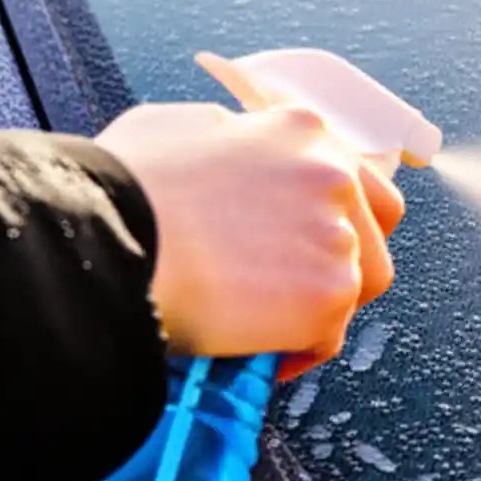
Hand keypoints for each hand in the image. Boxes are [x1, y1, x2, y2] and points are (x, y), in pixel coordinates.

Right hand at [95, 103, 404, 379]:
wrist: (106, 243)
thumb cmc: (123, 188)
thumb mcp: (181, 128)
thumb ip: (232, 140)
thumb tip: (236, 155)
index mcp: (304, 133)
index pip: (358, 181)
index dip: (337, 219)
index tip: (314, 244)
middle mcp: (334, 178)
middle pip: (373, 236)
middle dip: (344, 265)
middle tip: (299, 289)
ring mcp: (338, 237)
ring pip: (358, 287)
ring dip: (321, 308)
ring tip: (276, 323)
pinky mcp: (329, 294)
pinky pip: (328, 335)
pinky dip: (299, 350)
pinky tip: (263, 352)